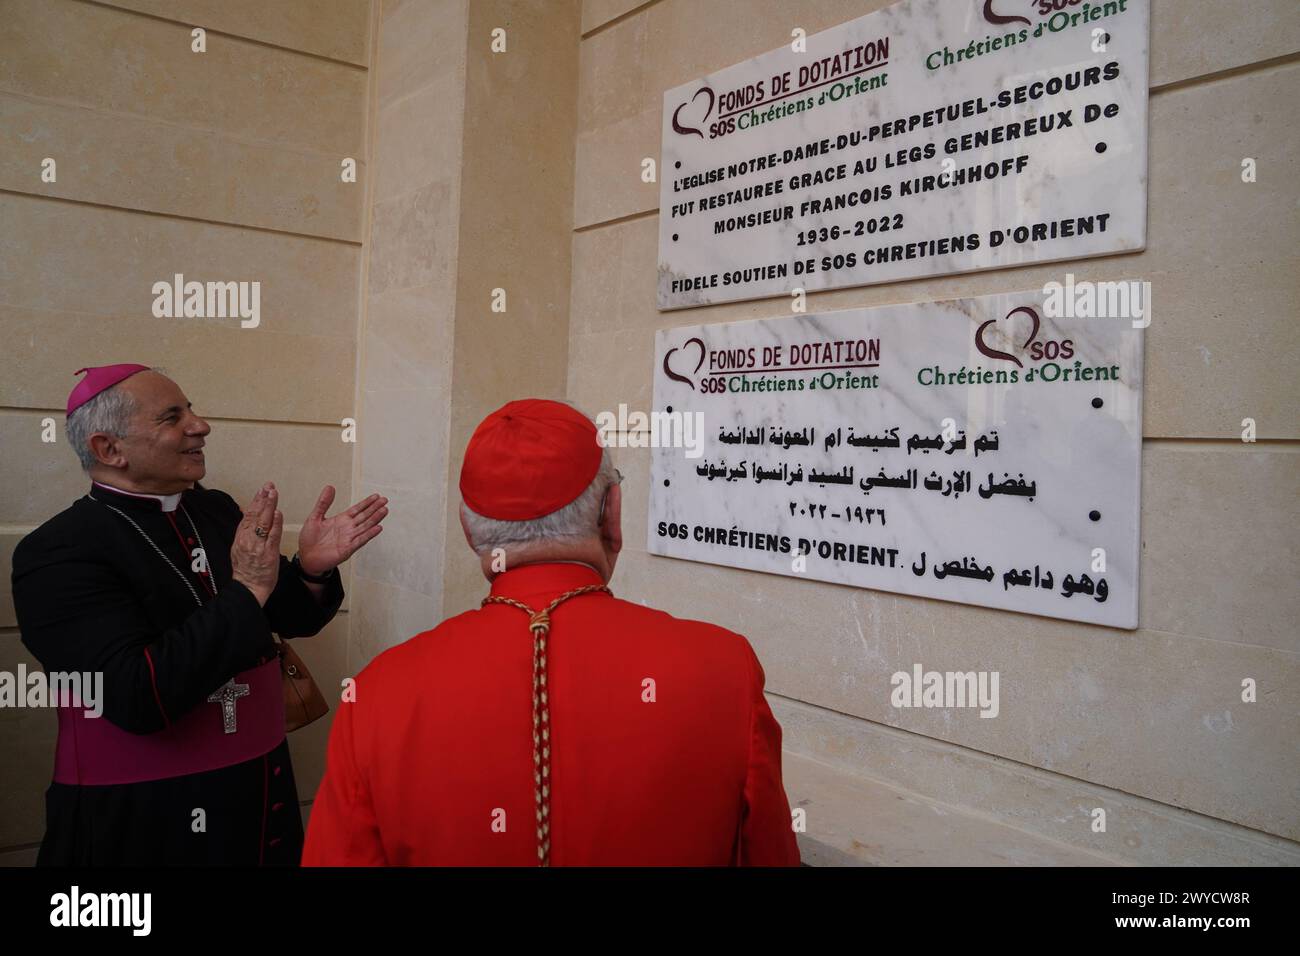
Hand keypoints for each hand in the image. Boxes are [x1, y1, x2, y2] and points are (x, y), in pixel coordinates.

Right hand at [231, 482, 282, 605]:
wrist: (248, 588)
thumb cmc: (247, 570)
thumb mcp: (240, 549)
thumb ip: (246, 533)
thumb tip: (249, 516)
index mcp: (241, 538)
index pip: (248, 515)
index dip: (255, 502)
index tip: (261, 490)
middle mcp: (247, 540)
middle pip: (254, 515)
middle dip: (262, 499)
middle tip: (268, 485)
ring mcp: (257, 546)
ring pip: (263, 522)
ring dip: (268, 506)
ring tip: (273, 493)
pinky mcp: (267, 553)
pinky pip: (271, 536)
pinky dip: (274, 524)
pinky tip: (277, 513)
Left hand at [297, 486, 387, 575]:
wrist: (306, 557)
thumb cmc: (310, 539)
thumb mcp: (315, 517)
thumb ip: (323, 503)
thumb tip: (330, 487)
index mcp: (341, 520)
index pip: (357, 509)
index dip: (367, 503)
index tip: (376, 496)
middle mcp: (347, 528)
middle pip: (364, 516)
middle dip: (375, 508)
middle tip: (384, 500)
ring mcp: (349, 538)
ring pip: (365, 526)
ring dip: (375, 519)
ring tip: (384, 510)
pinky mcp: (347, 549)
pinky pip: (360, 540)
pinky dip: (369, 534)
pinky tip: (378, 528)